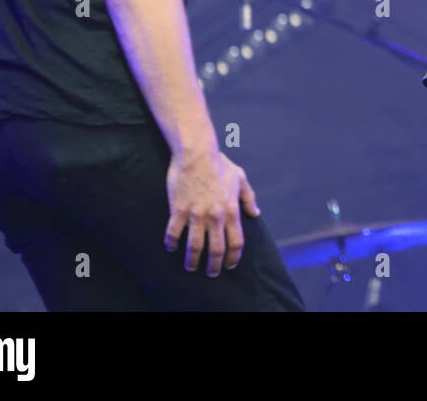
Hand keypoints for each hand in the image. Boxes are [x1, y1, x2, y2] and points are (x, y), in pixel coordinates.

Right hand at [164, 151, 259, 276]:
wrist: (197, 154)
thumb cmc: (219, 164)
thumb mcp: (239, 178)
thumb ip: (248, 197)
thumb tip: (255, 213)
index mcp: (231, 210)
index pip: (236, 242)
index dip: (234, 257)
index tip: (230, 265)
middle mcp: (215, 217)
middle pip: (217, 250)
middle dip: (215, 266)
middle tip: (211, 273)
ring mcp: (196, 215)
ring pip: (195, 247)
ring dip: (193, 261)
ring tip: (191, 267)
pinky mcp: (179, 210)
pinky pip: (174, 234)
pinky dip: (172, 244)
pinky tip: (171, 248)